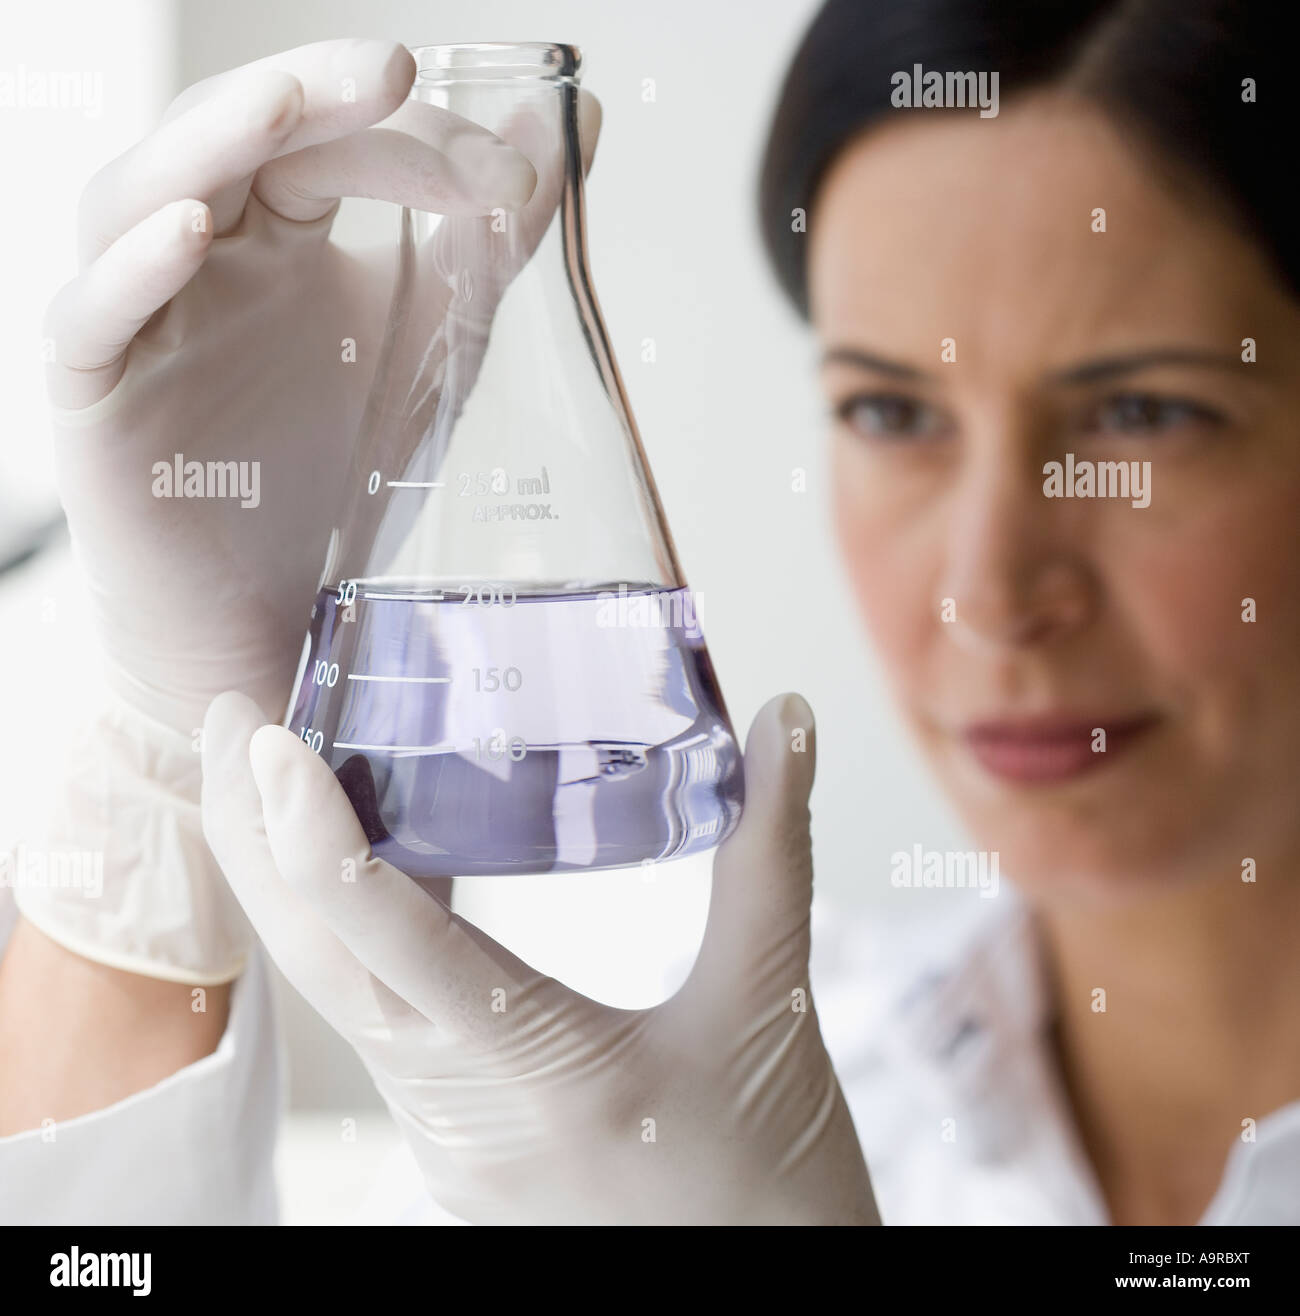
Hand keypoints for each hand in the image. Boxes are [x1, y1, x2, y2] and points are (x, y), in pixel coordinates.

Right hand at [29, 39, 597, 983]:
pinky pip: (92, 316)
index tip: (505, 169)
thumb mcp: (437, 352)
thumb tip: (579, 125)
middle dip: (307, 98)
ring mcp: (144, 324)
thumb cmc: (342, 493)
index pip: (326, 142)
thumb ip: (493, 242)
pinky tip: (191, 236)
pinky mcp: (97, 400)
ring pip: (137, 197)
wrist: (275, 627)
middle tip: (390, 70)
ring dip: (209, 144)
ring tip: (288, 108)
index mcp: (285, 244)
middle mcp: (207, 266)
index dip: (406, 133)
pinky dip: (132, 272)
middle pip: (228, 142)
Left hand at [201, 689, 879, 1223]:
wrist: (767, 1297)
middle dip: (251, 836)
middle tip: (228, 721)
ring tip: (272, 772)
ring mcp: (445, 1134)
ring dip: (288, 882)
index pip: (390, 938)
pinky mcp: (455, 1138)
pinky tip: (360, 868)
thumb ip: (772, 852)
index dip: (313, 830)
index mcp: (538, 1070)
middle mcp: (460, 1109)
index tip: (267, 737)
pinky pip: (371, 1020)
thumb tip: (785, 720)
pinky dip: (342, 930)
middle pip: (314, 962)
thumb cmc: (770, 1177)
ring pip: (331, 994)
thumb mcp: (772, 1003)